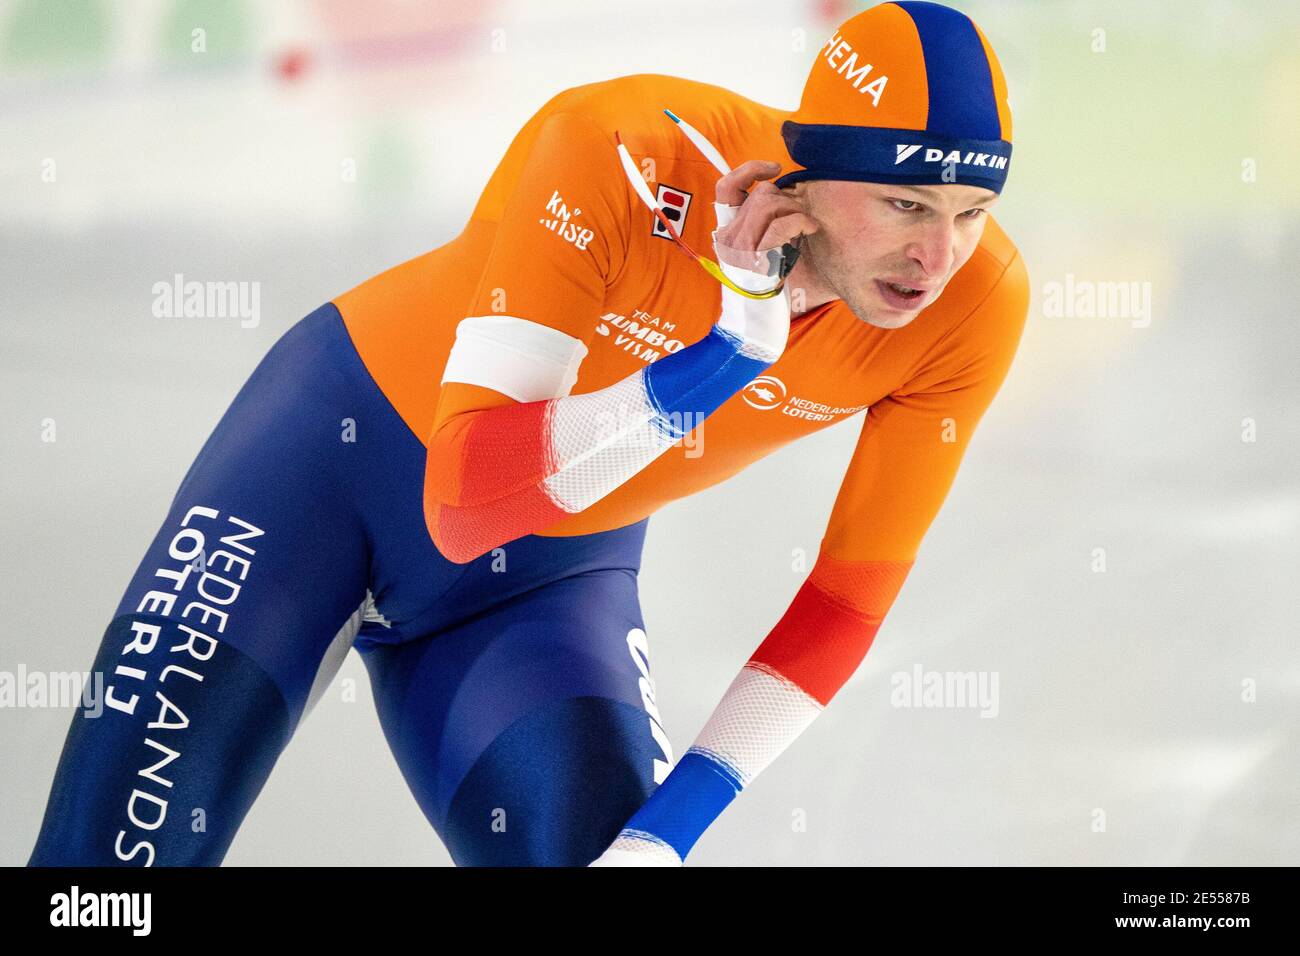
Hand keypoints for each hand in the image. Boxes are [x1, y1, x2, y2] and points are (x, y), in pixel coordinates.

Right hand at [710, 161, 817, 361]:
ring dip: (796, 209)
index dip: (749, 170)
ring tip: (806, 225)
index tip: (773, 169)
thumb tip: (785, 196)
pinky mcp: (756, 260)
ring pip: (769, 203)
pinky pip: (781, 224)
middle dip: (788, 198)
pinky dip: (800, 221)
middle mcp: (728, 238)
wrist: (751, 330)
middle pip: (760, 193)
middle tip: (800, 217)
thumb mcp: (759, 253)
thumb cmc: (763, 293)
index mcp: (726, 233)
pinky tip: (809, 231)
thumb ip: (763, 227)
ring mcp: (740, 248)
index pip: (726, 187)